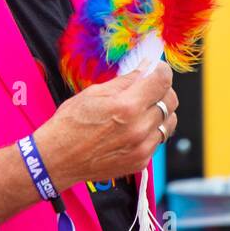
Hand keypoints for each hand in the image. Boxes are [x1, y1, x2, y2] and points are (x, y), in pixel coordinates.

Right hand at [37, 60, 177, 191]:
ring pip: (169, 122)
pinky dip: (151, 130)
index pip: (162, 81)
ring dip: (161, 111)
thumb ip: (125, 81)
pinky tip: (135, 128)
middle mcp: (139, 128)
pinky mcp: (141, 162)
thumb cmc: (70, 124)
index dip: (162, 70)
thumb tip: (144, 69)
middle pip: (171, 101)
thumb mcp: (94, 93)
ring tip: (143, 109)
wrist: (58, 158)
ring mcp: (142, 147)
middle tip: (149, 87)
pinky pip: (158, 140)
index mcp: (127, 106)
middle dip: (163, 89)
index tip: (157, 69)